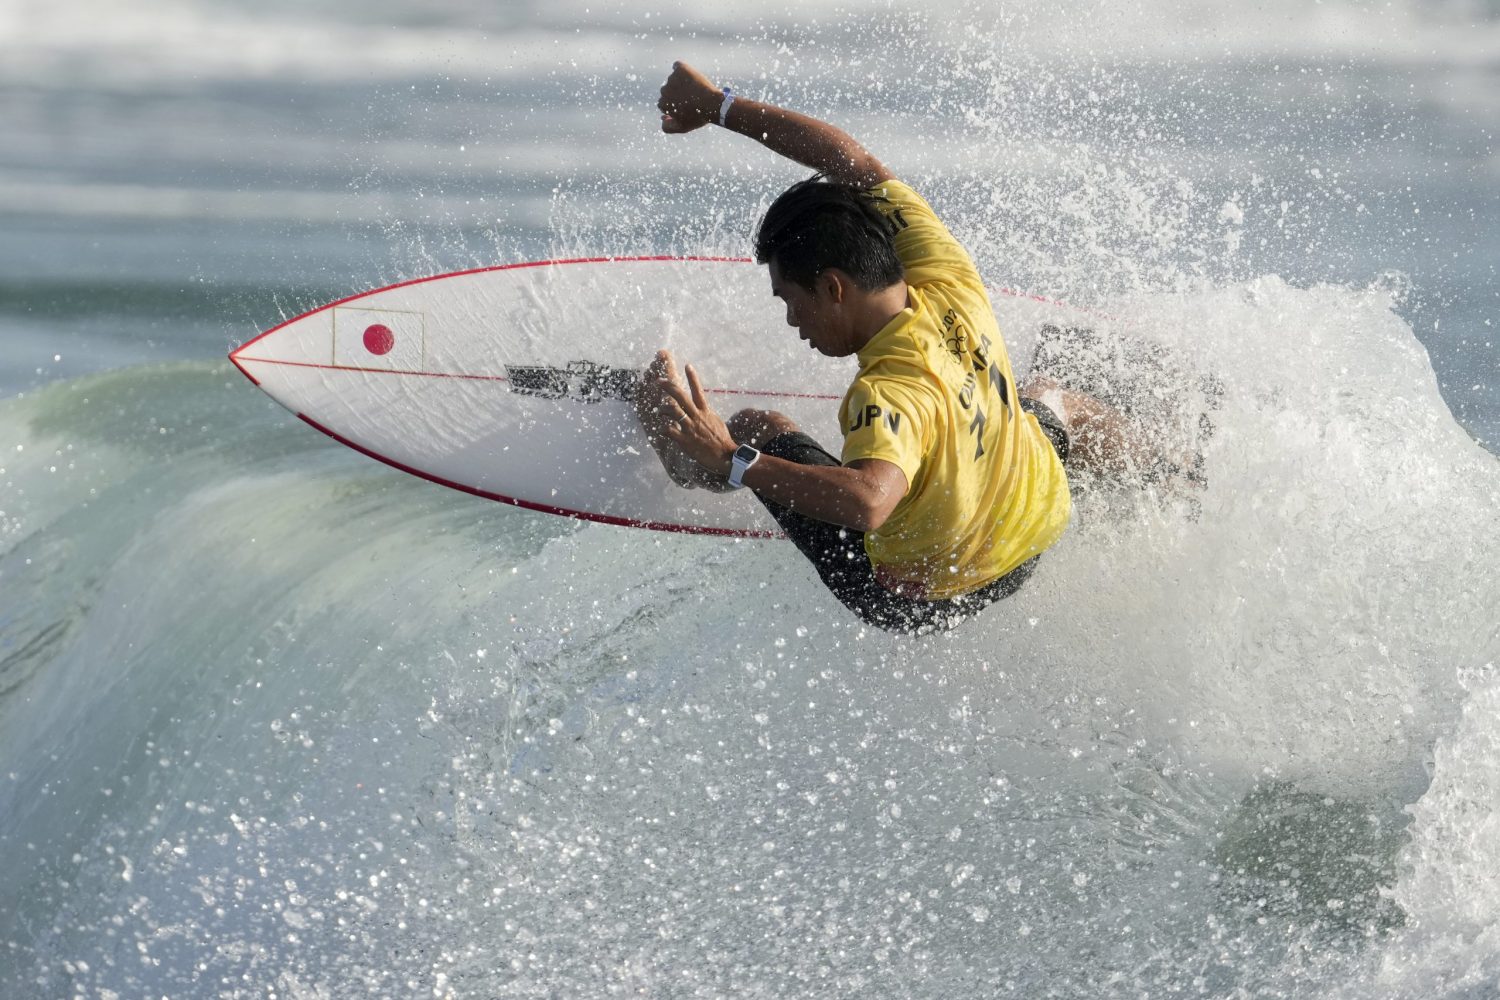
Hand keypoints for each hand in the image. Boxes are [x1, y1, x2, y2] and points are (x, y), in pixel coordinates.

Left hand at [646, 350, 736, 473]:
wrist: (726, 456)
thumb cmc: (722, 440)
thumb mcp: (716, 421)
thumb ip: (707, 413)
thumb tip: (703, 409)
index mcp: (705, 411)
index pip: (698, 390)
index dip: (693, 377)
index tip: (687, 365)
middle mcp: (697, 416)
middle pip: (681, 396)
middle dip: (668, 387)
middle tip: (659, 381)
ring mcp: (690, 428)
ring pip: (673, 411)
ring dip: (663, 409)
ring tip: (659, 411)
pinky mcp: (685, 440)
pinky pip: (669, 431)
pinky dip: (663, 429)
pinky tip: (661, 430)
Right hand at [657, 61, 720, 133]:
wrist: (713, 105)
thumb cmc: (699, 117)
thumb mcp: (682, 127)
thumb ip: (668, 127)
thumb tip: (662, 118)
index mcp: (663, 104)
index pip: (665, 102)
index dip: (676, 104)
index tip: (686, 106)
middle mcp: (664, 90)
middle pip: (668, 90)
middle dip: (677, 93)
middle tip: (691, 97)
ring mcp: (672, 78)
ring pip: (674, 79)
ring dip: (681, 83)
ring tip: (694, 90)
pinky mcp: (681, 69)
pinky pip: (677, 66)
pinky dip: (681, 69)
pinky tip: (689, 75)